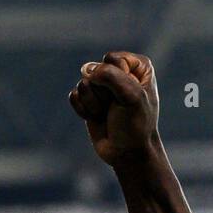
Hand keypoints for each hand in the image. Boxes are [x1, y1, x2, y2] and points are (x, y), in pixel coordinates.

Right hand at [68, 51, 160, 166]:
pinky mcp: (88, 100)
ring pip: (83, 84)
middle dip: (103, 93)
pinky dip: (84, 109)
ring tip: (108, 114)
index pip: (112, 59)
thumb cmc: (135, 124)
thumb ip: (110, 75)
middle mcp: (120, 72)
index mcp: (137, 67)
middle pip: (95, 71)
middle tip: (117, 108)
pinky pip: (74, 96)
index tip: (129, 95)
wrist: (127, 153)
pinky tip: (96, 118)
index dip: (117, 78)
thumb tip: (85, 70)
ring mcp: (102, 86)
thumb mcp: (131, 96)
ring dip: (94, 103)